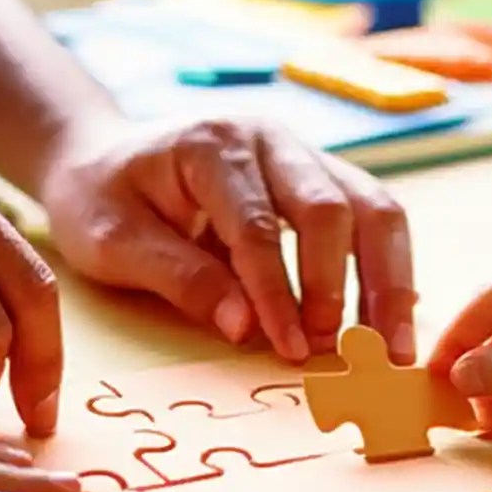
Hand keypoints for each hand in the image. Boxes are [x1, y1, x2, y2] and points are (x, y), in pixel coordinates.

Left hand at [40, 115, 417, 363]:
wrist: (100, 158)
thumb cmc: (100, 199)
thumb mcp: (111, 241)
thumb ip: (180, 278)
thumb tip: (246, 329)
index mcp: (213, 144)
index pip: (259, 226)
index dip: (278, 294)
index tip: (290, 350)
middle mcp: (269, 138)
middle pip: (331, 206)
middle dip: (339, 287)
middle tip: (335, 353)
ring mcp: (302, 153)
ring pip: (372, 207)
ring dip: (387, 280)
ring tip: (390, 347)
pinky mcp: (319, 177)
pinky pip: (371, 216)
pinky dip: (388, 267)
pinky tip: (391, 318)